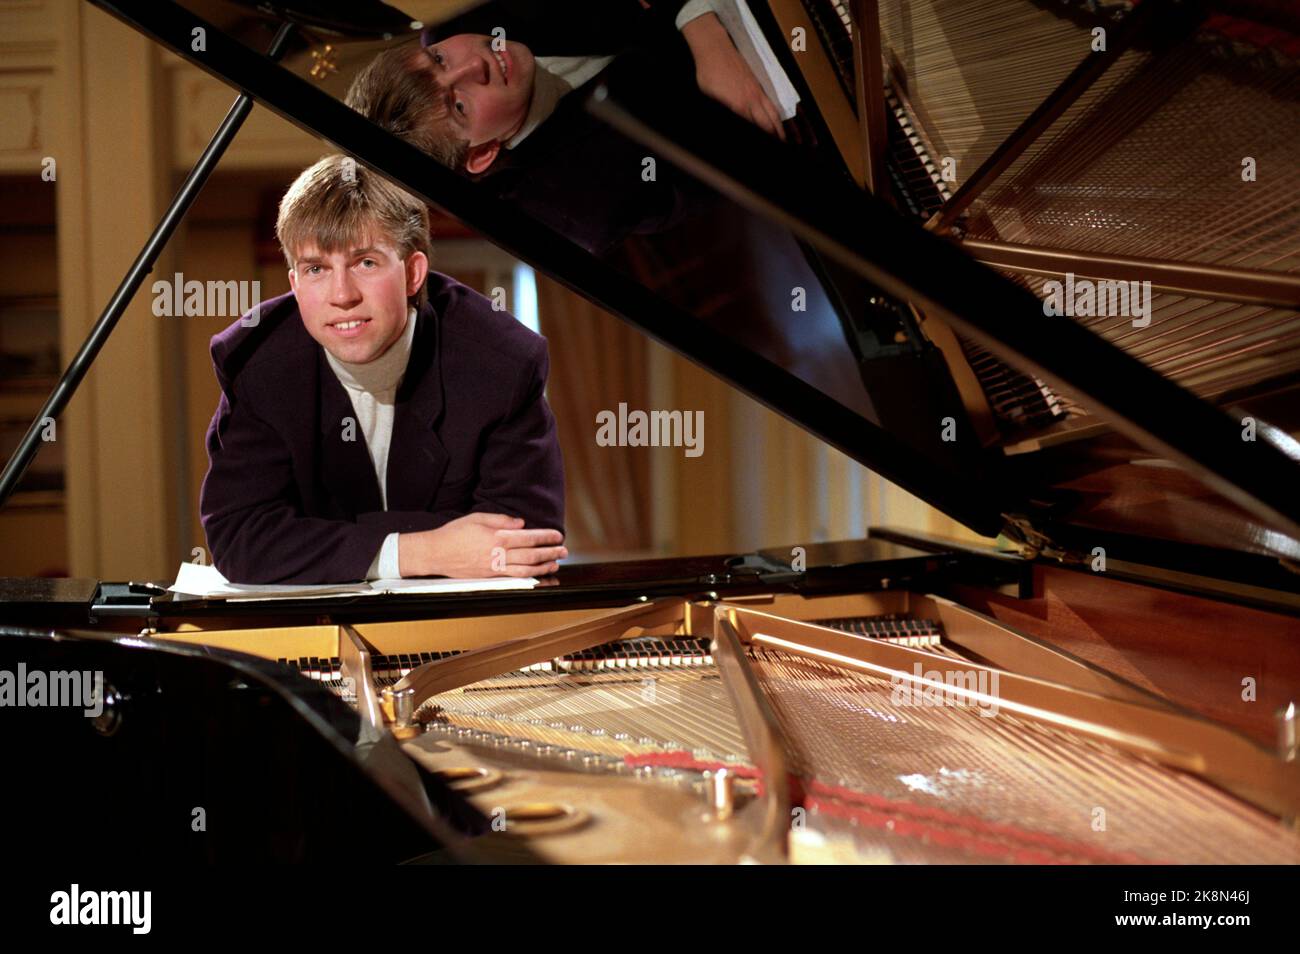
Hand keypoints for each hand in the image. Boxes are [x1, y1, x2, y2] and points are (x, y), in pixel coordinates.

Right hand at [397, 513, 566, 578]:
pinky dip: (529, 577)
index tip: (557, 535)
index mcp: (496, 537)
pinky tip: (538, 574)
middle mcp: (497, 554)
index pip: (528, 537)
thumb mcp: (477, 518)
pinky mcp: (489, 577)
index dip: (545, 536)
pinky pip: (513, 578)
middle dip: (550, 552)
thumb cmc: (455, 533)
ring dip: (543, 567)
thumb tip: (522, 524)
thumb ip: (501, 520)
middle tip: (563, 550)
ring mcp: (494, 568)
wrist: (435, 553)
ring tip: (556, 563)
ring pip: (525, 569)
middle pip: (531, 555)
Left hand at [683, 13, 785, 140]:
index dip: (761, 138)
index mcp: (738, 106)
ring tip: (783, 138)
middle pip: (768, 124)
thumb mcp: (710, 98)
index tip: (765, 147)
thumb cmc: (709, 73)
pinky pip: (771, 103)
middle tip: (780, 147)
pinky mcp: (758, 85)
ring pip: (773, 113)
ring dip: (779, 128)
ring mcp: (757, 92)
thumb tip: (732, 121)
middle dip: (775, 137)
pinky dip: (776, 114)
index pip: (754, 129)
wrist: (716, 49)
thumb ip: (722, 112)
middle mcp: (751, 101)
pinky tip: (777, 120)